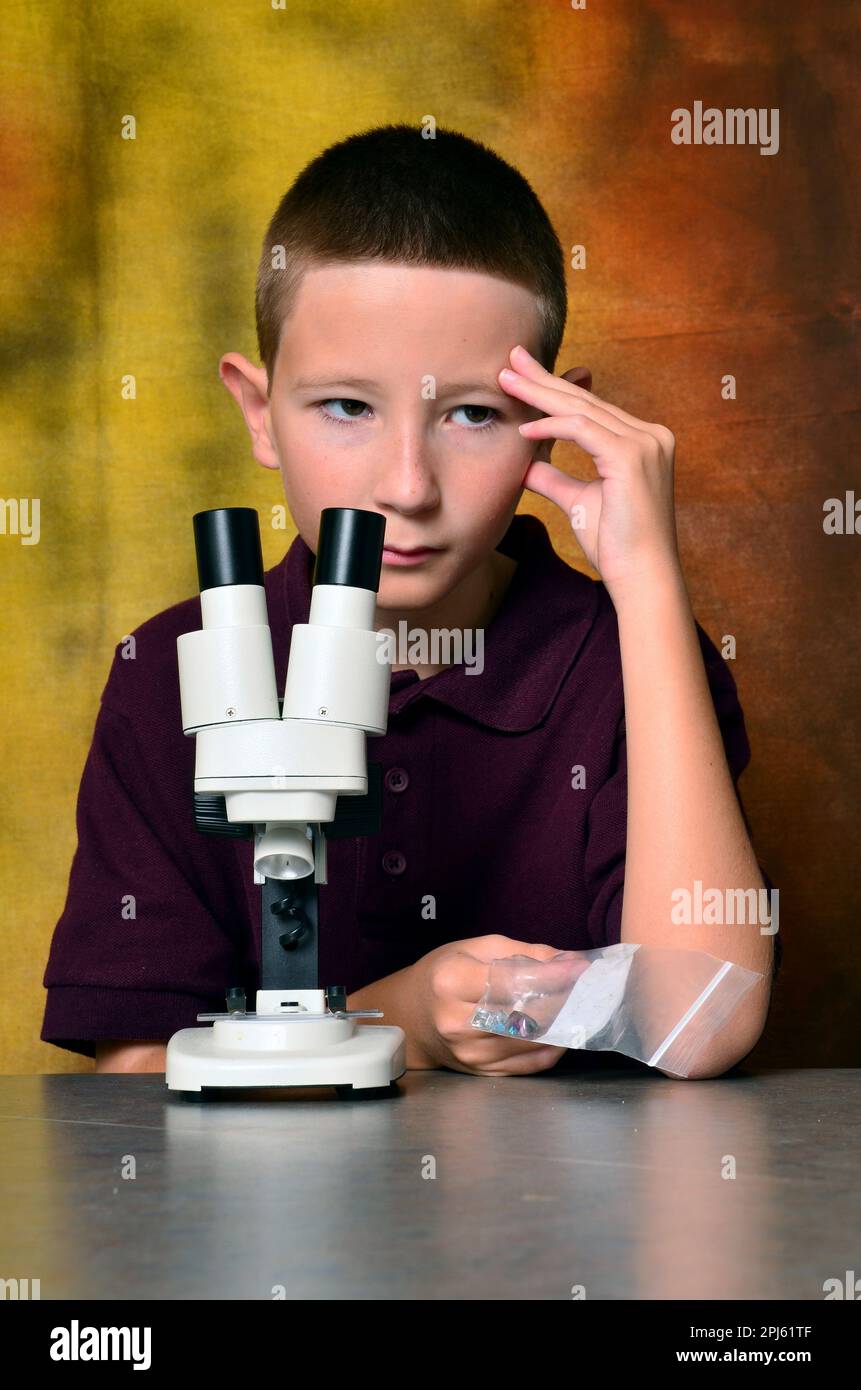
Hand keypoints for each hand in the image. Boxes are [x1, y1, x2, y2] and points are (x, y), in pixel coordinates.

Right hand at [406, 935, 567, 1074]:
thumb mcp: (476, 948)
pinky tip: (561, 1032)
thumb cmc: (444, 974)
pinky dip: (552, 1049)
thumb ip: (523, 953)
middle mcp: (457, 1022)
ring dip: (562, 1026)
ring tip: (577, 1008)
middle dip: (562, 1001)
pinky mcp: (480, 1072)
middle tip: (585, 989)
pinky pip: (528, 1065)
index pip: (513, 982)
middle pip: (525, 1015)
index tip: (579, 970)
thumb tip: (568, 962)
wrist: (413, 1016)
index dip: (551, 977)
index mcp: (451, 982)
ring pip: (530, 1042)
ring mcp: (468, 1052)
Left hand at [498, 344, 681, 601]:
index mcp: (642, 443)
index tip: (523, 375)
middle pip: (585, 400)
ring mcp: (645, 443)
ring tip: (505, 379)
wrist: (641, 577)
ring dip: (539, 394)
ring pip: (581, 409)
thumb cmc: (616, 547)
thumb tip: (525, 465)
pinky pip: (583, 429)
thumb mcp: (578, 503)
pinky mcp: (632, 456)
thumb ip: (555, 479)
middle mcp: (649, 436)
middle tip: (511, 357)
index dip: (554, 390)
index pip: (591, 409)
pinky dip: (551, 426)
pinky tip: (523, 428)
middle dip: (543, 378)